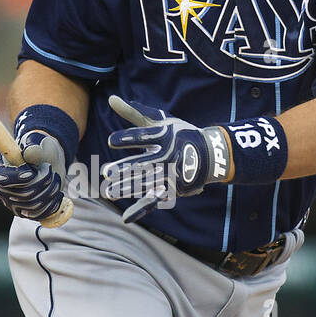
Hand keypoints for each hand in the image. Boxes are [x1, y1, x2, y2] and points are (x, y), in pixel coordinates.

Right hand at [0, 131, 67, 220]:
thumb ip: (33, 147)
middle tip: (49, 169)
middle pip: (23, 195)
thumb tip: (29, 153)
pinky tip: (58, 194)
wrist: (47, 161)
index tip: (32, 171)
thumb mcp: (37, 143)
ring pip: (34, 206)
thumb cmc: (38, 149)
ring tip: (55, 179)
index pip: (2, 180)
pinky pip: (40, 215)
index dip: (19, 178)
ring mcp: (12, 204)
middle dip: (42, 181)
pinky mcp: (25, 213)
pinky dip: (53, 204)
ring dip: (50, 191)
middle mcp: (0, 190)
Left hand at [103, 95, 229, 222]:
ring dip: (128, 189)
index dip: (127, 139)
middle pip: (144, 164)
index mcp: (165, 136)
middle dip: (125, 169)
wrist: (210, 155)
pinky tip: (125, 217)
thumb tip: (110, 98)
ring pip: (146, 184)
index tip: (111, 142)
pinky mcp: (172, 189)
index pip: (144, 137)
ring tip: (109, 192)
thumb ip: (134, 113)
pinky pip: (154, 201)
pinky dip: (140, 210)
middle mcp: (168, 156)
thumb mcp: (160, 120)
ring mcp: (171, 175)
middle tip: (105, 172)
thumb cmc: (179, 134)